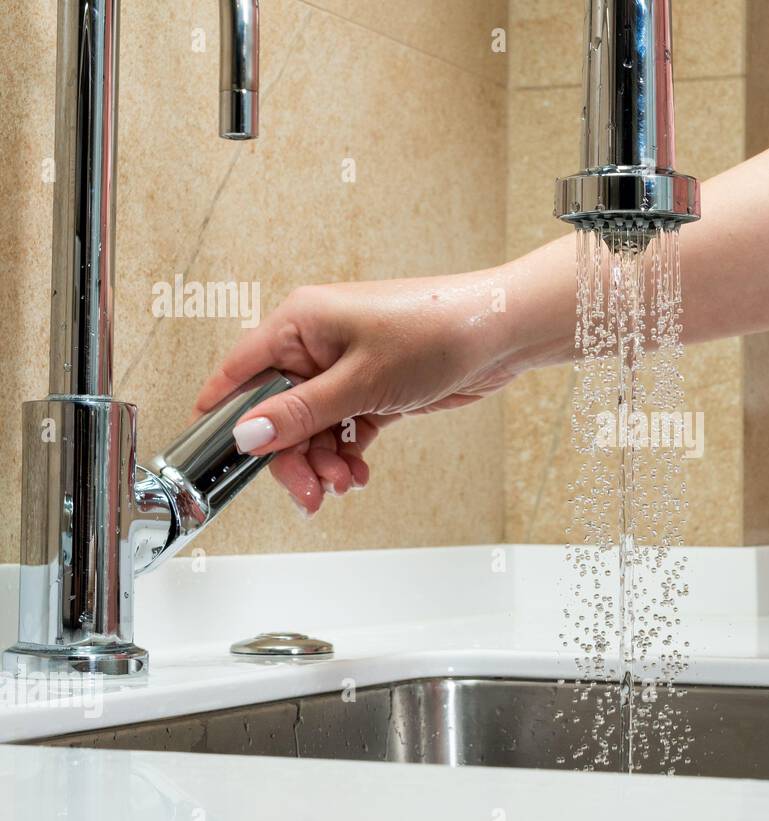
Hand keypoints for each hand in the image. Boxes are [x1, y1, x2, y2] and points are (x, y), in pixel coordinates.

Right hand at [194, 274, 532, 514]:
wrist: (500, 333)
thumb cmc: (435, 332)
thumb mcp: (360, 380)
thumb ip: (301, 412)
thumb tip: (247, 435)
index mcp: (301, 323)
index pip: (242, 372)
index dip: (224, 415)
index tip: (214, 457)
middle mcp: (318, 344)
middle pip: (280, 412)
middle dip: (292, 456)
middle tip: (308, 494)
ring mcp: (347, 368)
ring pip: (314, 427)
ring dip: (324, 461)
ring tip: (343, 484)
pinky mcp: (374, 389)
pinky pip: (345, 429)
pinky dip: (348, 455)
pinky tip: (357, 475)